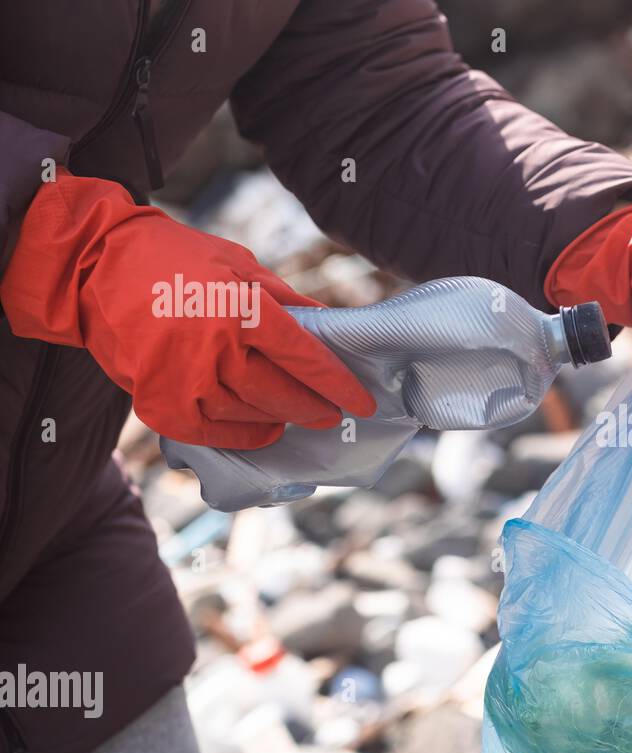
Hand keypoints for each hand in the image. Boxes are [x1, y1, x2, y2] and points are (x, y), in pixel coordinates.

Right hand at [0, 172, 375, 447]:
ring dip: (279, 419)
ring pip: (248, 414)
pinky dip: (241, 436)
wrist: (93, 265)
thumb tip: (329, 324)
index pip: (304, 357)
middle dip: (314, 408)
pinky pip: (210, 432)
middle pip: (281, 393)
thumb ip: (284, 299)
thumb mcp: (238, 263)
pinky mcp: (157, 401)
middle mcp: (214, 346)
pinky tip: (262, 431)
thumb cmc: (175, 259)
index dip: (337, 384)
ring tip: (294, 416)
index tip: (361, 402)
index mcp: (241, 307)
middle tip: (331, 415)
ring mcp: (183, 377)